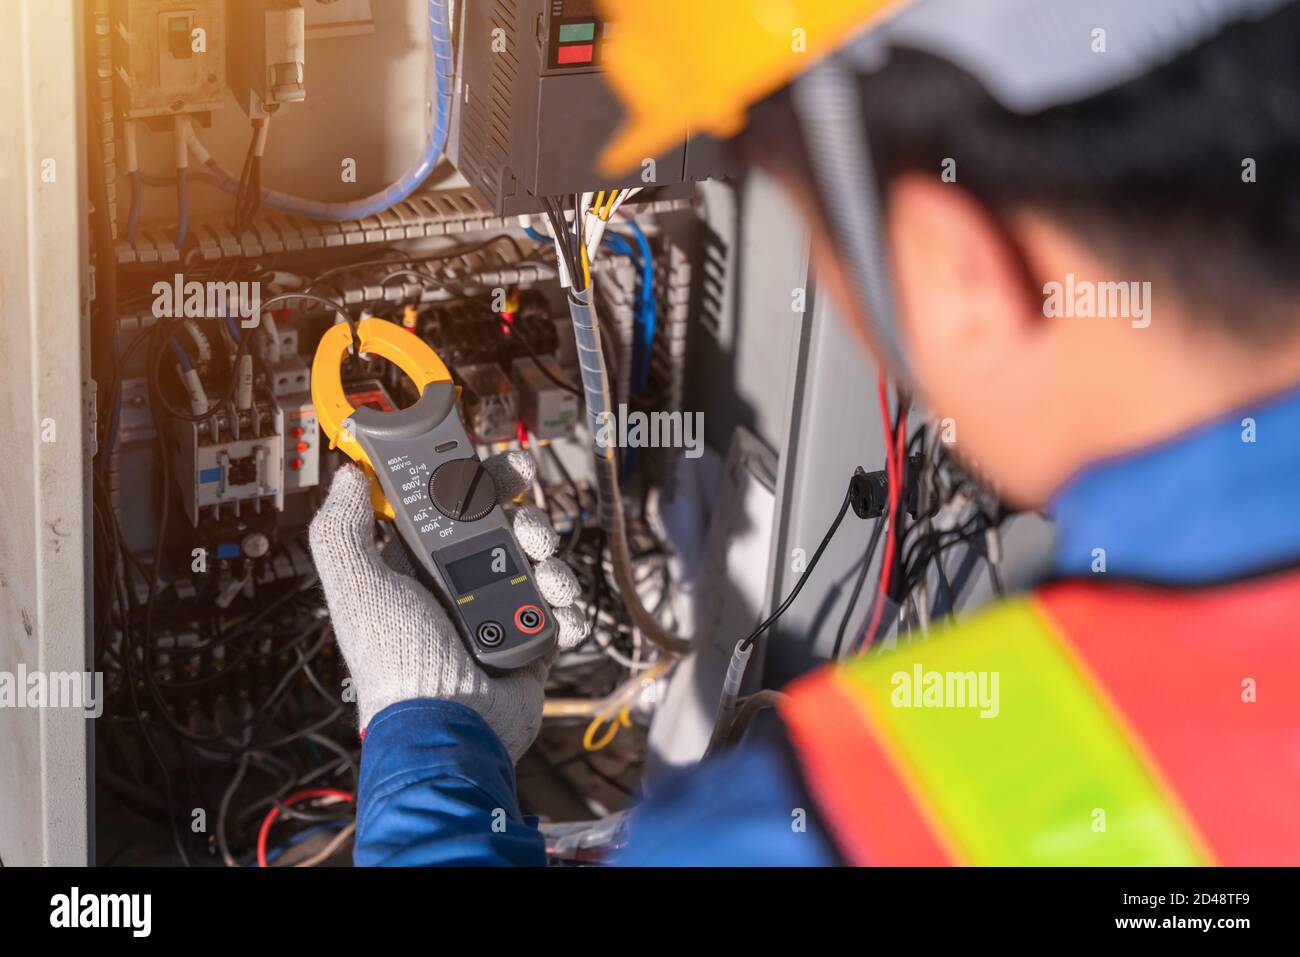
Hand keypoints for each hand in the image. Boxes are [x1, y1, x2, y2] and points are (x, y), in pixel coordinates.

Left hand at [308, 452, 587, 760]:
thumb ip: (344, 529)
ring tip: (549, 581)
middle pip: (505, 531)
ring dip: (552, 564)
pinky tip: (559, 613)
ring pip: (538, 566)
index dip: (476, 483)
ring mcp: (497, 615)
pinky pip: (558, 611)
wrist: (449, 727)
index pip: (449, 510)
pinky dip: (566, 608)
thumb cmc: (399, 663)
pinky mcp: (529, 644)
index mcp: (416, 568)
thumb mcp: (357, 586)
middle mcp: (458, 588)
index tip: (500, 468)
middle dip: (527, 520)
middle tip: (531, 528)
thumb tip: (347, 478)